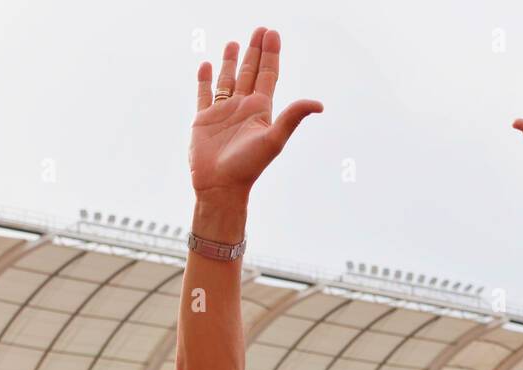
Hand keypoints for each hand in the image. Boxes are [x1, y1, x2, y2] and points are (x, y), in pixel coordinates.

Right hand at [190, 27, 322, 201]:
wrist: (220, 186)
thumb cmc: (248, 166)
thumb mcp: (273, 139)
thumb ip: (292, 117)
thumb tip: (319, 104)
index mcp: (260, 110)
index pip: (268, 75)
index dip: (271, 55)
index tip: (272, 33)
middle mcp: (242, 108)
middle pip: (250, 72)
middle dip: (255, 51)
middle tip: (260, 29)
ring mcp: (222, 112)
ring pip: (228, 80)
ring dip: (231, 61)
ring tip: (234, 43)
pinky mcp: (203, 119)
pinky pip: (204, 94)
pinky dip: (204, 79)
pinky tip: (207, 66)